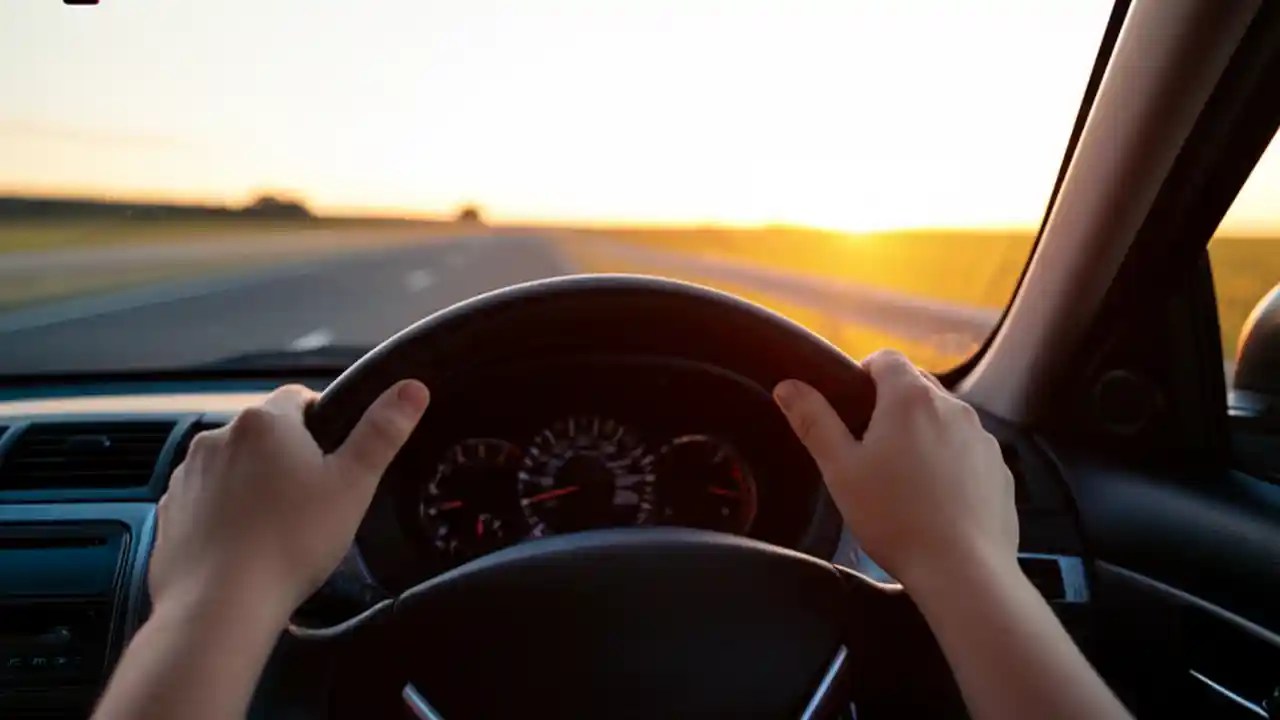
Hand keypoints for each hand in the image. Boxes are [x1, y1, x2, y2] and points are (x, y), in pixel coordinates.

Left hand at [149, 381, 429, 624]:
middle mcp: (218, 435)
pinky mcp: (169, 509)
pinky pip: (205, 497)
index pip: (300, 398)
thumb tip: (413, 388)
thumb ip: (382, 433)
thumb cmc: (294, 541)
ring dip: (252, 481)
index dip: (323, 423)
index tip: (334, 461)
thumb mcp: (353, 485)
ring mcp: (188, 473)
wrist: (220, 604)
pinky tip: (242, 543)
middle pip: (265, 433)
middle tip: (312, 500)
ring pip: (233, 464)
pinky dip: (223, 510)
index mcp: (265, 421)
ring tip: (275, 526)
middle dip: (286, 456)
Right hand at [773, 350, 1017, 591]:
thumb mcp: (840, 470)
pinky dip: (950, 461)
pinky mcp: (1000, 469)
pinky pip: (968, 450)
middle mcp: (953, 407)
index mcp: (911, 399)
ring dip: (923, 432)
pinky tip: (937, 499)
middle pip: (917, 386)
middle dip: (892, 404)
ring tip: (904, 477)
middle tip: (870, 446)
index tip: (851, 406)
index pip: (887, 358)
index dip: (864, 374)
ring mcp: (983, 438)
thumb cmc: (893, 517)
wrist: (962, 570)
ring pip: (945, 419)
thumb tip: (788, 386)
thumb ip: (814, 421)